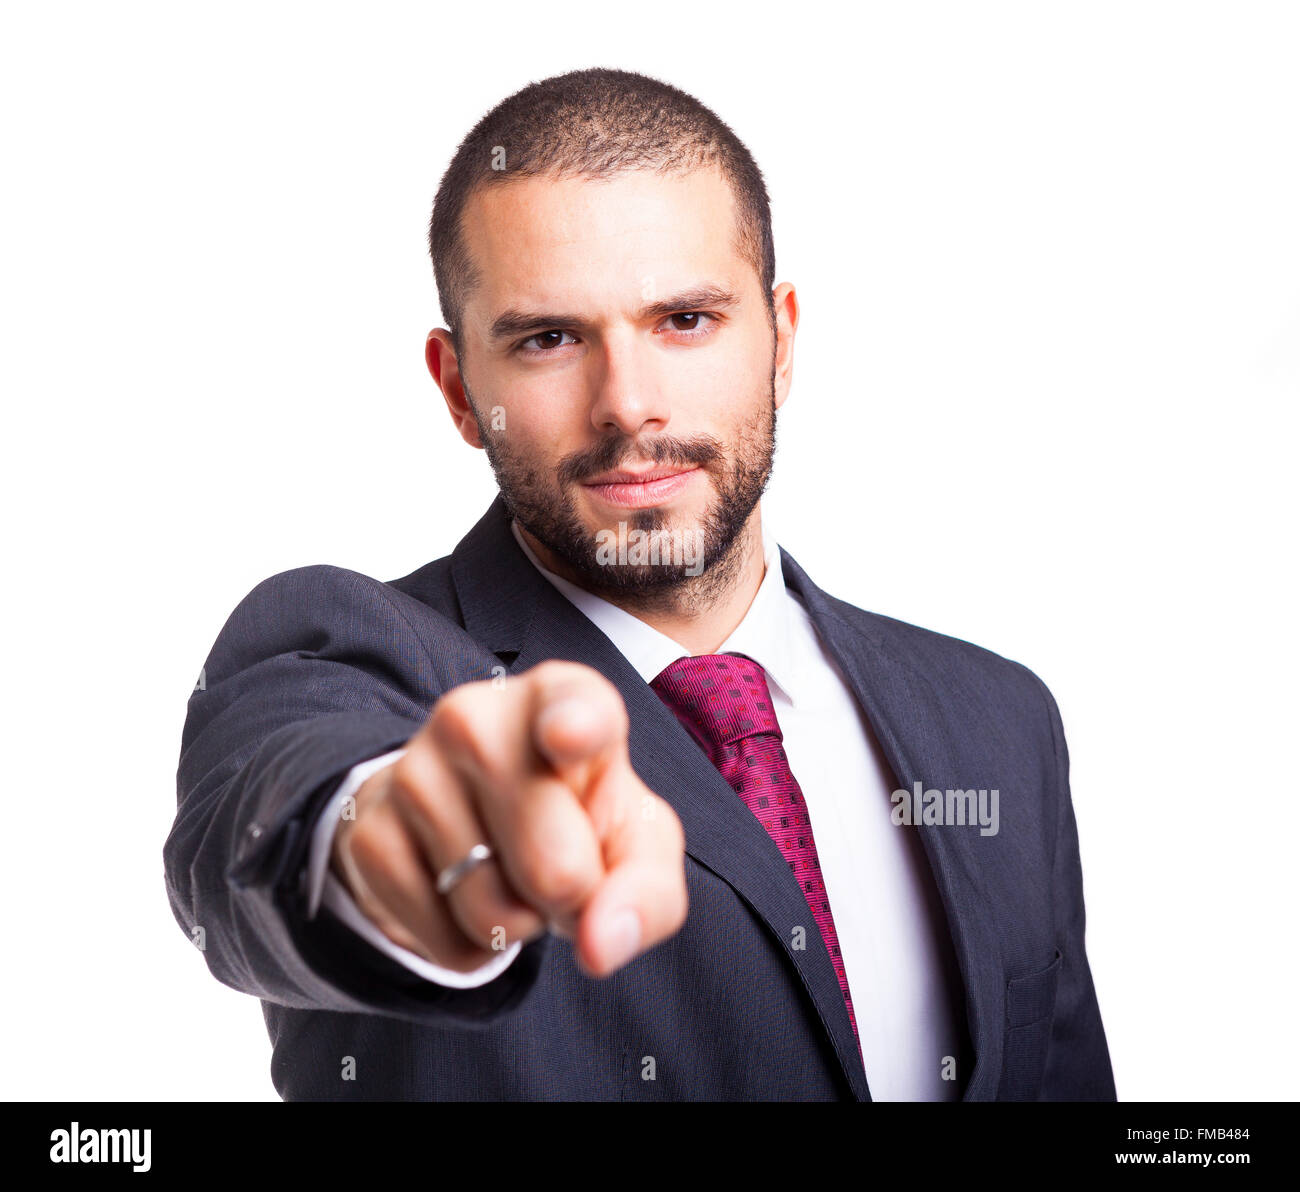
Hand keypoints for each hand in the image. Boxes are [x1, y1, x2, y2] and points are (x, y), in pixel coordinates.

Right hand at [330, 661, 687, 977]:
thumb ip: (647, 892)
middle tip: (564, 868)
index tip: (570, 736)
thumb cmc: (579, 817)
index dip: (575, 726)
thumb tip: (601, 944)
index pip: (571, 705)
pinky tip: (468, 895)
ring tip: (511, 871)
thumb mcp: (637, 843)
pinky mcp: (369, 832)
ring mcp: (413, 771)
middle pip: (553, 866)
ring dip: (518, 924)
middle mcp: (476, 717)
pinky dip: (470, 946)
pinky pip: (443, 940)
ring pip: (492, 911)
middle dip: (572, 901)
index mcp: (560, 697)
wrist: (480, 819)